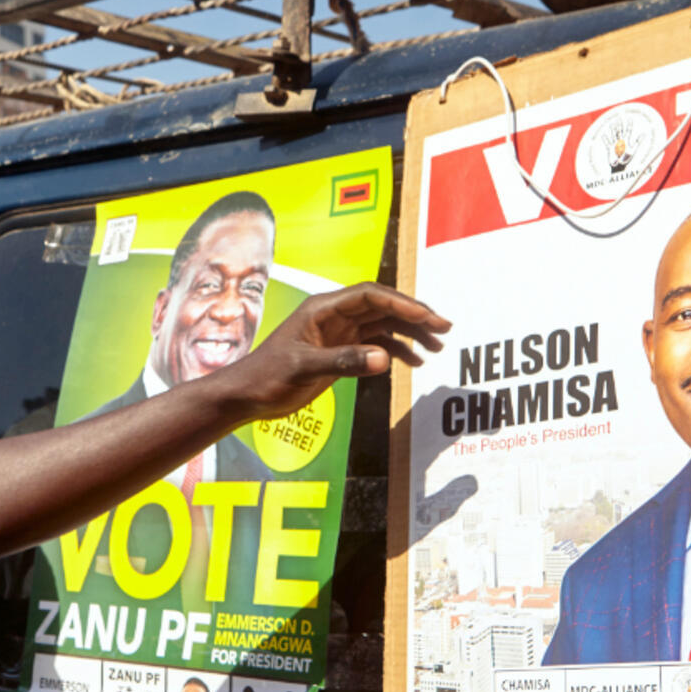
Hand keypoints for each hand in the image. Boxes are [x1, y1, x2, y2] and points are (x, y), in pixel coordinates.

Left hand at [218, 282, 449, 420]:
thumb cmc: (266, 377)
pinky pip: (374, 345)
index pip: (371, 296)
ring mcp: (337, 334)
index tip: (427, 317)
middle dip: (414, 316)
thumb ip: (343, 362)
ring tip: (436, 346)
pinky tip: (413, 362)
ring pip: (382, 325)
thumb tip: (383, 358)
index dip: (402, 304)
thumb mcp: (303, 368)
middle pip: (382, 306)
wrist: (246, 396)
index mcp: (323, 309)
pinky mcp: (338, 352)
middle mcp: (333, 316)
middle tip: (444, 328)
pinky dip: (395, 351)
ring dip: (409, 333)